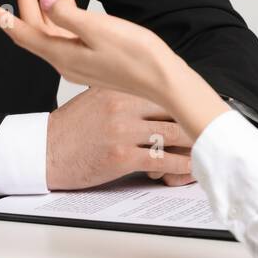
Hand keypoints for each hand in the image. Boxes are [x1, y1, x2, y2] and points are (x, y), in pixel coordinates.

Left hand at [0, 0, 230, 143]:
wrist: (164, 80)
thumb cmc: (137, 55)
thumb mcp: (100, 29)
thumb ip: (69, 15)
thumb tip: (45, 3)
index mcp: (64, 55)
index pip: (25, 35)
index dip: (4, 19)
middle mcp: (67, 62)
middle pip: (36, 31)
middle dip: (26, 2)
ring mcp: (80, 62)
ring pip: (51, 32)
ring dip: (45, 7)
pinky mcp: (92, 61)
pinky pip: (66, 37)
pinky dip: (61, 18)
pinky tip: (68, 3)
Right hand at [45, 86, 194, 188]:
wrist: (44, 151)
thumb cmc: (72, 128)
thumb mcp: (97, 98)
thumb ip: (127, 95)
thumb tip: (158, 100)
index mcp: (118, 87)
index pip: (163, 92)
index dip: (187, 103)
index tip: (204, 108)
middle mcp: (122, 104)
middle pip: (174, 111)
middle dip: (195, 124)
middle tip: (213, 131)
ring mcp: (122, 130)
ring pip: (173, 136)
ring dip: (193, 147)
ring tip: (205, 152)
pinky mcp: (121, 156)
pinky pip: (161, 160)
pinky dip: (179, 167)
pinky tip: (189, 170)